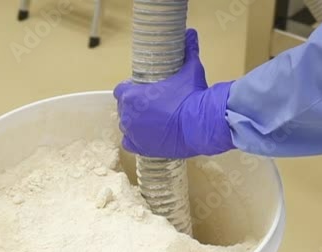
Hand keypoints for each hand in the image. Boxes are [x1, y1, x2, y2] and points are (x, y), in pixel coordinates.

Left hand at [114, 29, 234, 158]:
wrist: (200, 124)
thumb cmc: (191, 96)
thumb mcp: (189, 70)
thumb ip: (188, 52)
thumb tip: (191, 34)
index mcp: (132, 95)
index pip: (121, 90)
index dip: (131, 90)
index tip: (143, 91)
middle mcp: (128, 115)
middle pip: (124, 108)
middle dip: (135, 106)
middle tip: (152, 105)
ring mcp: (134, 133)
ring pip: (127, 125)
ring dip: (136, 123)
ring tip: (152, 121)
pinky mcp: (141, 148)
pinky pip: (129, 143)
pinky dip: (135, 140)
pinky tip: (146, 137)